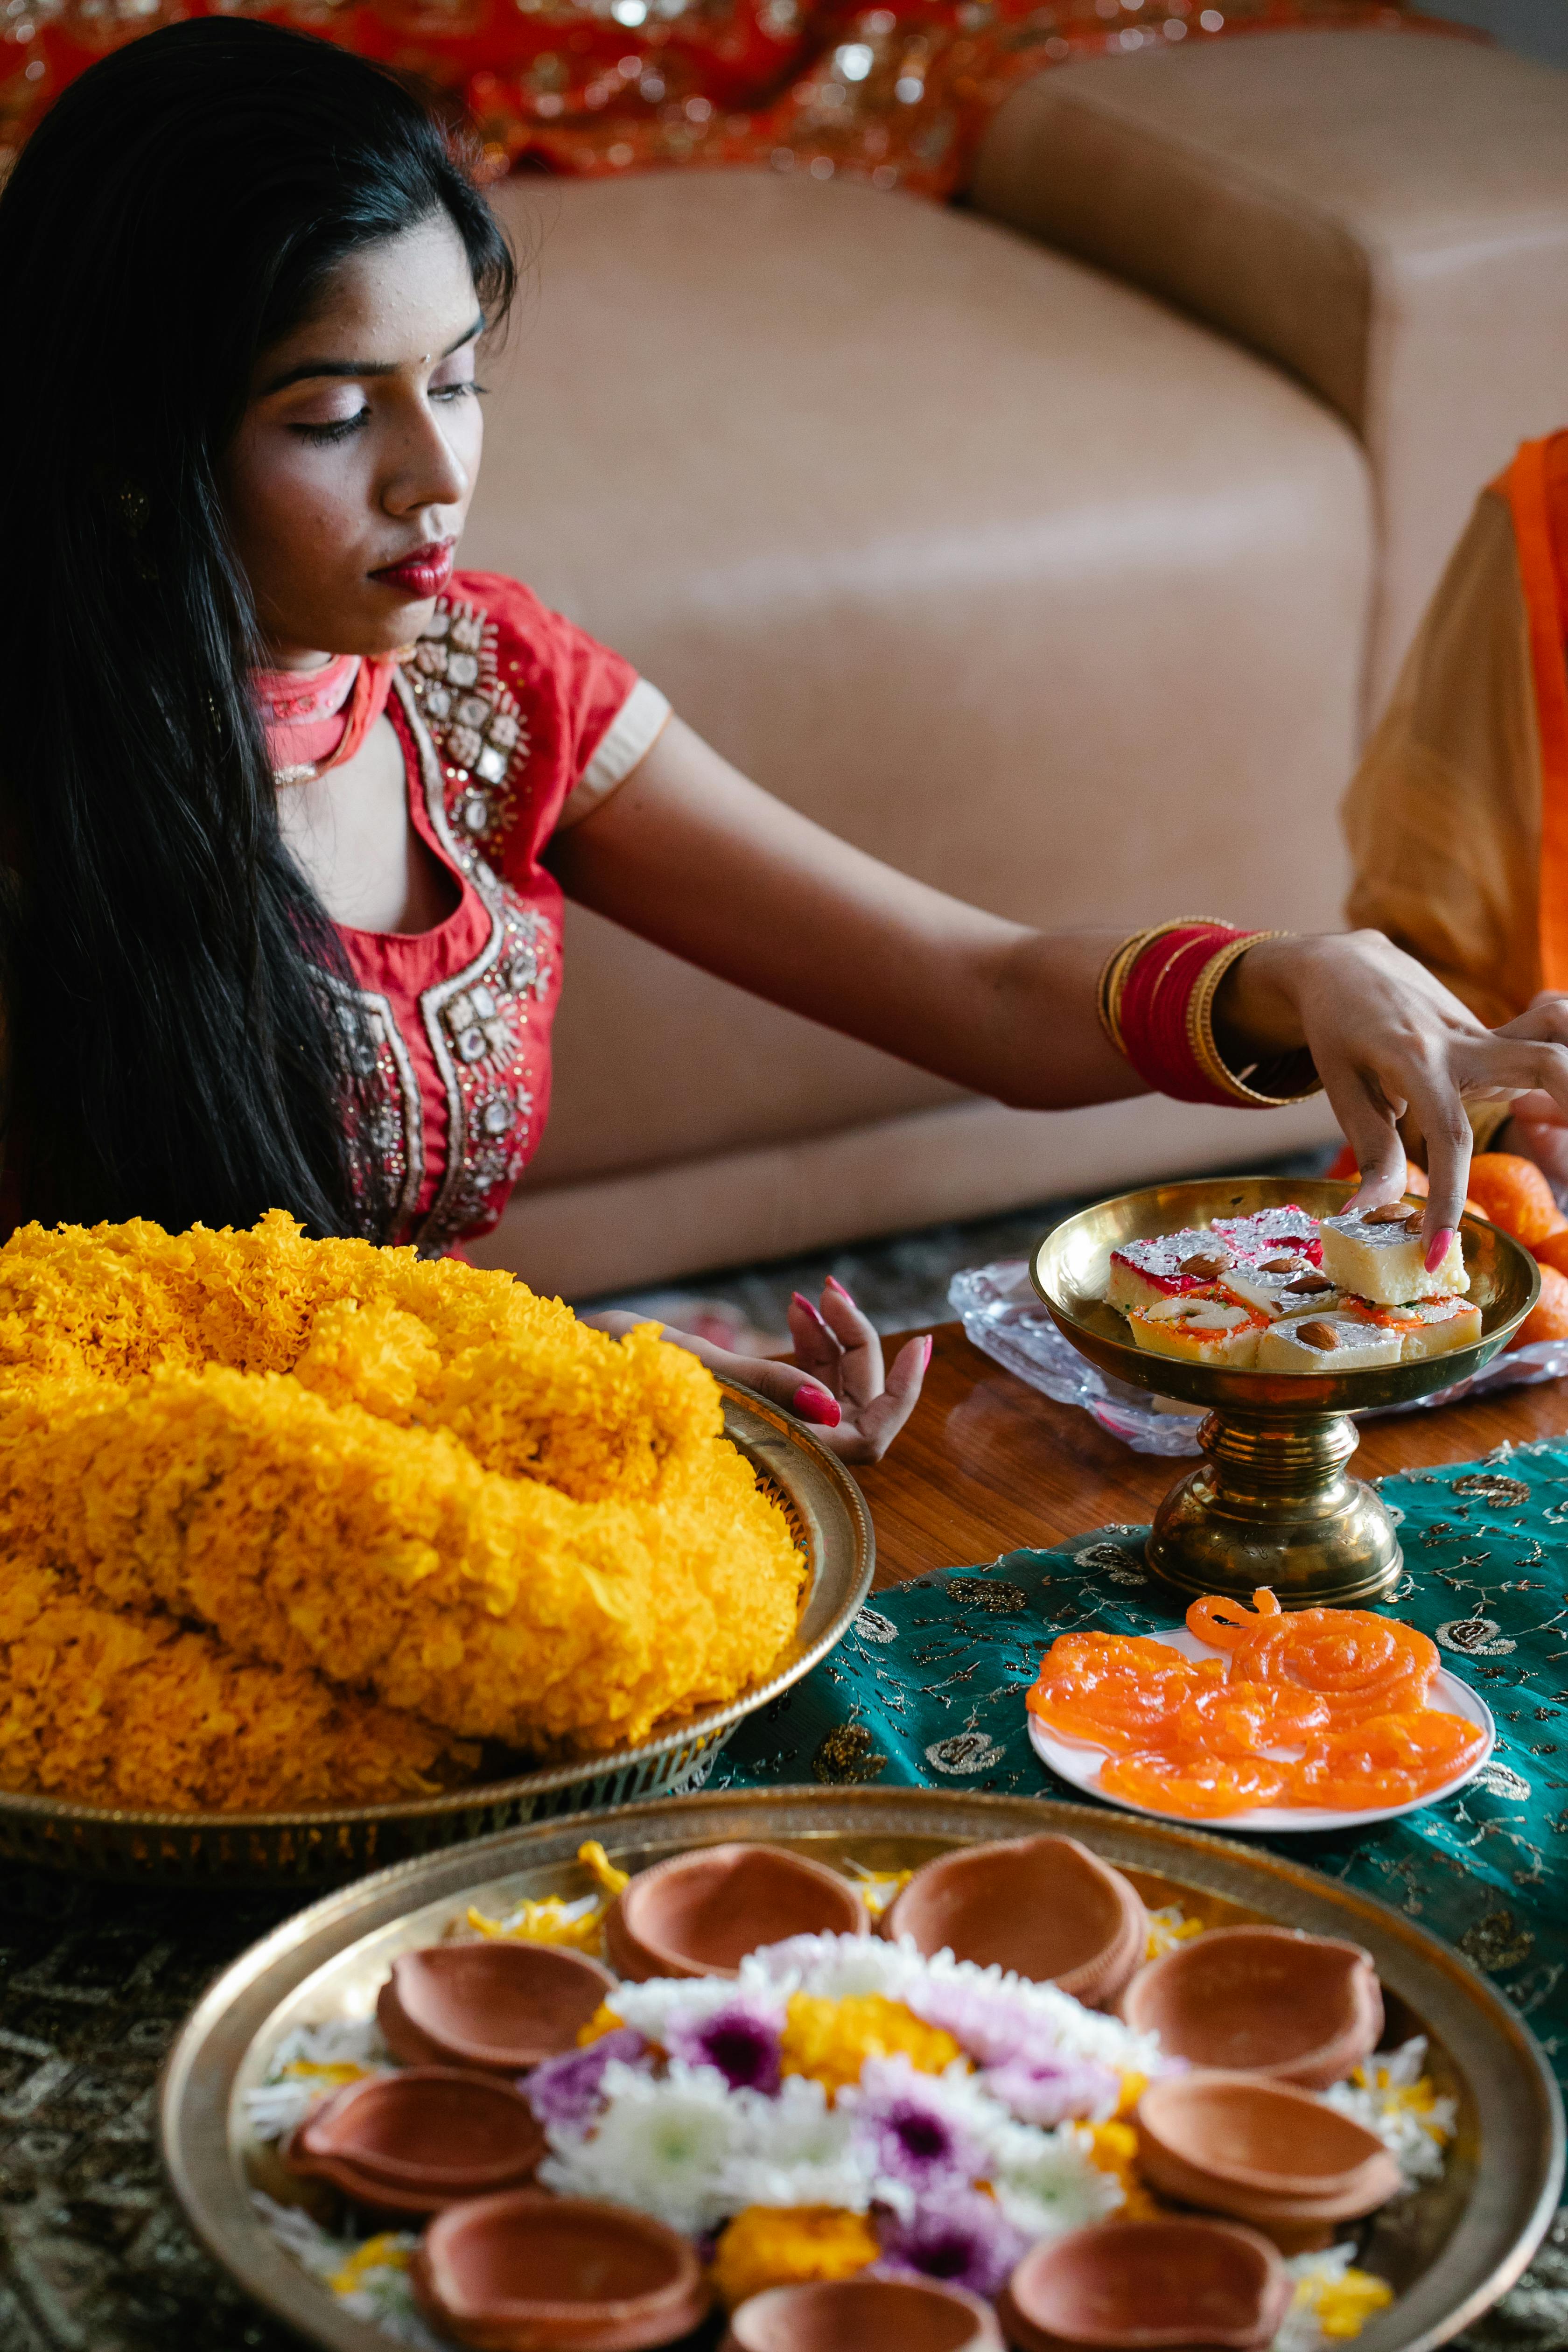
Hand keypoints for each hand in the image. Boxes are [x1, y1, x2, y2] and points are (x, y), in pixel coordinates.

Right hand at [585, 1283, 929, 1463]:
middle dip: (855, 1344)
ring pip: (835, 1388)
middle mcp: (783, 1447)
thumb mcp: (705, 1373)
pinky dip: (812, 1343)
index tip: (919, 1344)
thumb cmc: (635, 1376)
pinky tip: (795, 1311)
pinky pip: (809, 1379)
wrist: (582, 1374)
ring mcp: (774, 1428)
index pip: (869, 1438)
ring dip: (833, 1339)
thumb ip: (772, 1389)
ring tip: (807, 1297)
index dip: (900, 1397)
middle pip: (856, 1403)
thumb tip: (833, 1410)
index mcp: (774, 1453)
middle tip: (825, 1291)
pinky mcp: (761, 1407)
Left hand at [1221, 937, 1567, 1261]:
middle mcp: (1462, 1040)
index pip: (1449, 1138)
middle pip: (1545, 1064)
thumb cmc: (1338, 1031)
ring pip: (1556, 1037)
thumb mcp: (1344, 1087)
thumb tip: (1368, 1215)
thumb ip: (1372, 1150)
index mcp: (1418, 1059)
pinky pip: (1545, 1039)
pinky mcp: (1494, 1033)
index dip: (1447, 1199)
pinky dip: (1565, 1061)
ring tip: (1567, 1136)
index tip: (1439, 1253)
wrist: (1346, 964)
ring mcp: (1486, 1031)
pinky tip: (1560, 1101)